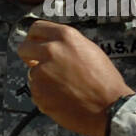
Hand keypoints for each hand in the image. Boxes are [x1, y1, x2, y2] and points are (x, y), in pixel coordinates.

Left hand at [17, 20, 133, 135]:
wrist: (110, 107)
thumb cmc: (105, 81)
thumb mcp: (89, 50)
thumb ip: (67, 45)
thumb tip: (51, 45)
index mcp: (66, 37)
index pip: (36, 28)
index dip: (34, 38)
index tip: (33, 44)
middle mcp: (51, 51)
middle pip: (25, 48)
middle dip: (29, 56)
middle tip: (36, 64)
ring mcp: (42, 72)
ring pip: (32, 73)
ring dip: (42, 80)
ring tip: (63, 88)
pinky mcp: (39, 92)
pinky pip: (36, 92)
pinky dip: (45, 96)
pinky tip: (62, 98)